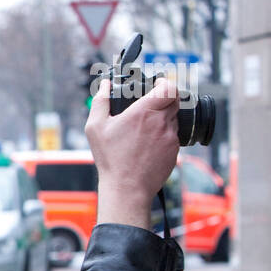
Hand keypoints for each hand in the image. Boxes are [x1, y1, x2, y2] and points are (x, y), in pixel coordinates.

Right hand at [85, 76, 179, 229]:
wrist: (127, 188)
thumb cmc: (111, 159)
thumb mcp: (95, 127)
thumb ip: (100, 102)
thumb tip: (104, 85)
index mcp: (144, 112)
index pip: (169, 87)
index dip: (166, 83)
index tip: (159, 84)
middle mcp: (161, 122)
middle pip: (174, 100)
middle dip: (165, 99)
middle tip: (151, 104)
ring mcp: (170, 137)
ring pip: (174, 118)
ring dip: (164, 118)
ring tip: (147, 128)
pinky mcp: (174, 151)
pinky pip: (173, 136)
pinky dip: (164, 135)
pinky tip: (149, 144)